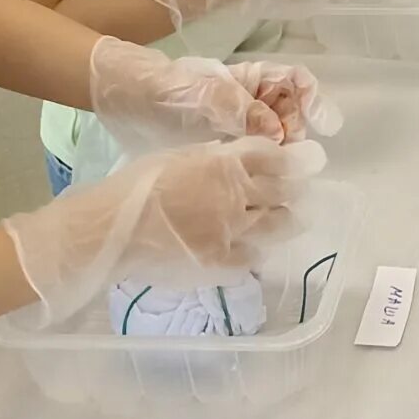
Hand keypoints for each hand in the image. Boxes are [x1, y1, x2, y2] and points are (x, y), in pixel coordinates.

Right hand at [3, 137, 326, 321]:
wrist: (108, 230)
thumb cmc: (134, 186)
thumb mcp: (178, 157)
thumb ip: (212, 159)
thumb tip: (234, 161)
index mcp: (222, 162)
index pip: (273, 157)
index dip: (295, 159)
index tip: (310, 161)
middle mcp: (235, 194)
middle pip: (283, 190)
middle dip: (298, 190)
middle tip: (306, 192)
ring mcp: (230, 230)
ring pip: (276, 224)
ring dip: (288, 220)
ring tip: (297, 219)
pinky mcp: (219, 262)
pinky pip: (251, 256)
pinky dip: (256, 251)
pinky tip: (256, 250)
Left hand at [87, 36, 341, 156]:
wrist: (118, 101)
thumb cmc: (161, 88)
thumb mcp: (200, 96)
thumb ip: (238, 109)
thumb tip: (277, 133)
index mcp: (249, 80)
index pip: (294, 82)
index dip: (312, 98)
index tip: (323, 123)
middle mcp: (249, 103)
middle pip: (290, 114)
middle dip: (298, 133)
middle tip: (291, 156)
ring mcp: (235, 128)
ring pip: (274, 140)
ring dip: (282, 156)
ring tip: (280, 175)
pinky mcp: (221, 151)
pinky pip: (251, 160)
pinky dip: (260, 172)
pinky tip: (259, 187)